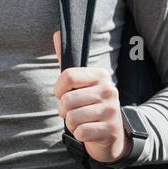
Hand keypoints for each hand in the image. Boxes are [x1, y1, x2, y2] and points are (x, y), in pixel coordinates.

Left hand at [52, 31, 130, 164]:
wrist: (111, 135)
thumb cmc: (90, 107)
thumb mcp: (80, 84)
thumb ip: (67, 62)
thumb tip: (56, 33)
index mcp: (100, 75)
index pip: (67, 76)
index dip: (58, 90)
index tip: (63, 96)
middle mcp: (109, 89)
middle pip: (67, 100)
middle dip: (64, 111)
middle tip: (75, 113)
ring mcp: (112, 110)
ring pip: (72, 117)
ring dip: (72, 124)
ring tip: (83, 122)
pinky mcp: (111, 129)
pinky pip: (80, 132)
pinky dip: (80, 135)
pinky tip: (89, 132)